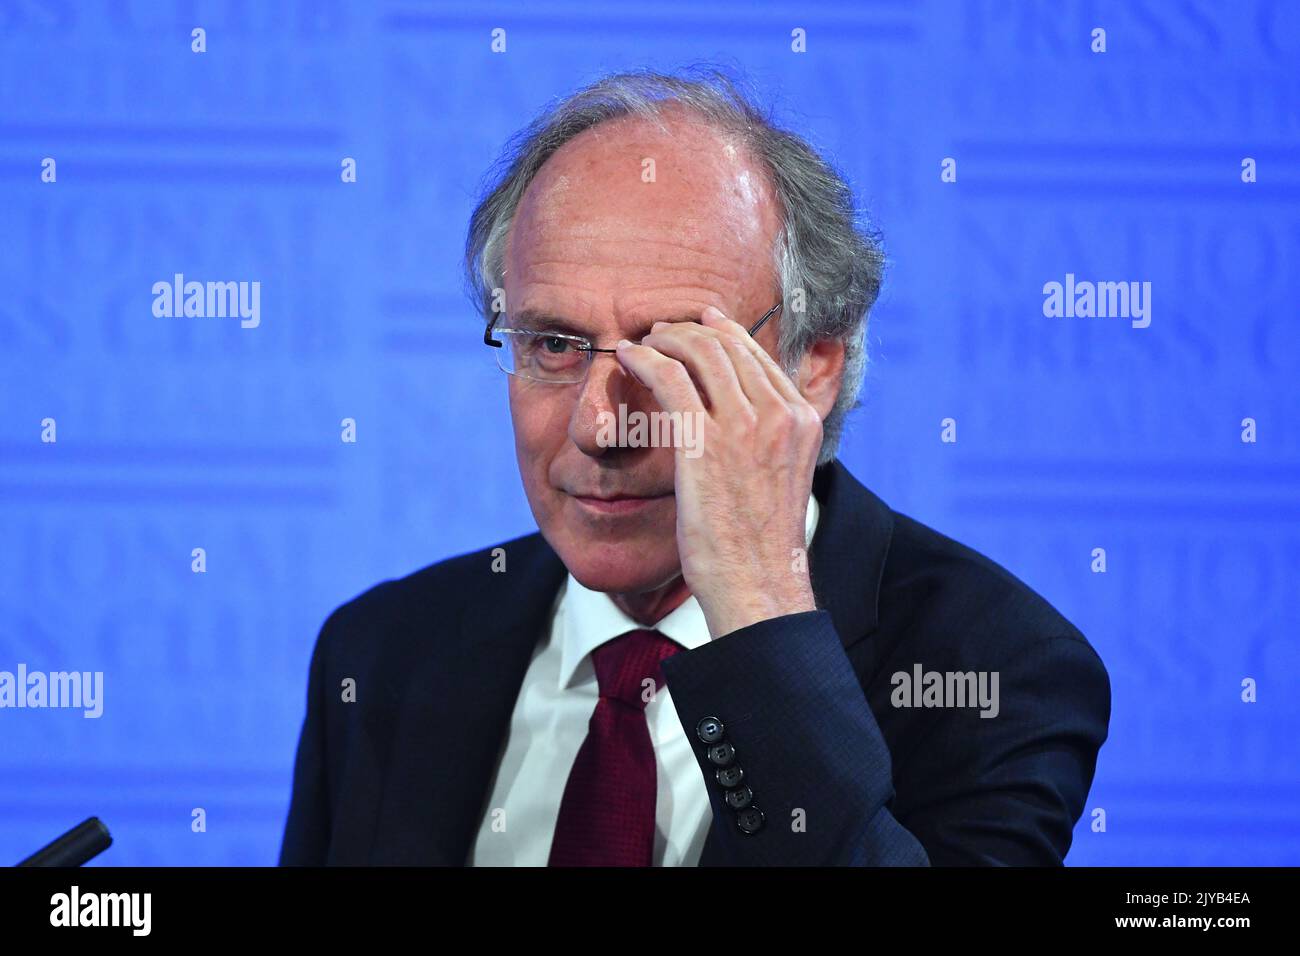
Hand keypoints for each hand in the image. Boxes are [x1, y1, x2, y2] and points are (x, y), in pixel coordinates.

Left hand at [615, 306, 822, 637]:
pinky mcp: (705, 443)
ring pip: (700, 353)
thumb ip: (770, 438)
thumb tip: (741, 419)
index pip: (760, 356)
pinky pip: (669, 379)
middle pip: (729, 346)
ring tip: (643, 342)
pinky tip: (626, 357)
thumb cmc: (760, 543)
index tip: (700, 326)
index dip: (725, 333)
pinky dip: (644, 360)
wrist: (757, 583)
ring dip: (665, 340)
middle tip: (661, 332)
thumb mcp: (782, 475)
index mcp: (802, 420)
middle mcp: (780, 415)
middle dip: (690, 331)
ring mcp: (745, 427)